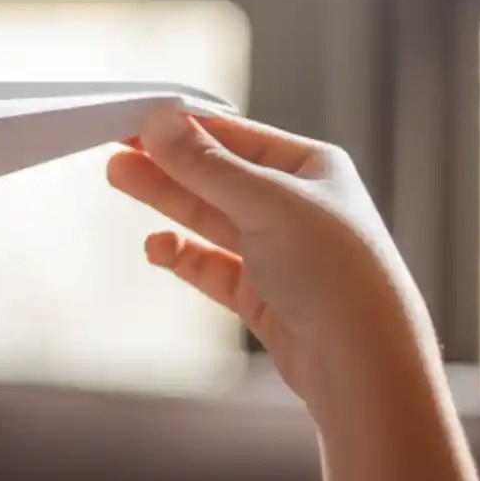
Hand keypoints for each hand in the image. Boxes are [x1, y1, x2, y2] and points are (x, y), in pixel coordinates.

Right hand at [107, 106, 479, 480]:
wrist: (364, 364)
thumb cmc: (334, 271)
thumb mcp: (266, 203)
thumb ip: (205, 164)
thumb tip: (159, 120)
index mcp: (312, 167)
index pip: (236, 135)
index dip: (184, 126)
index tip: (135, 116)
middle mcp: (297, 205)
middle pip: (217, 175)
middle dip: (166, 161)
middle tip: (114, 144)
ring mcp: (279, 251)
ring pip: (210, 217)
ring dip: (166, 199)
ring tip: (119, 176)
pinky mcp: (263, 295)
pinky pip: (212, 266)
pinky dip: (182, 255)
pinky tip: (157, 247)